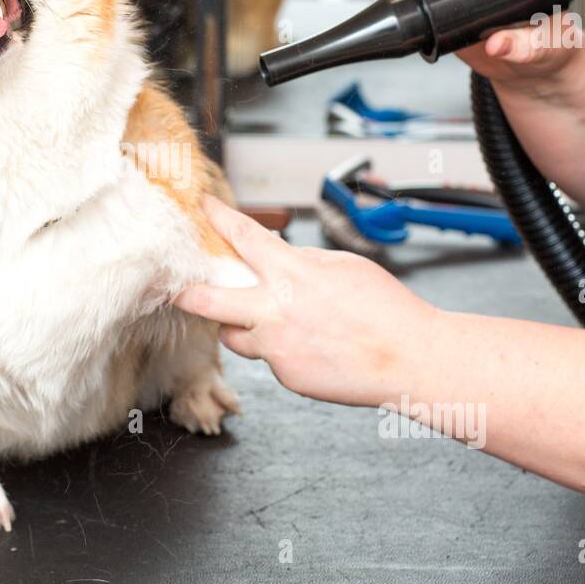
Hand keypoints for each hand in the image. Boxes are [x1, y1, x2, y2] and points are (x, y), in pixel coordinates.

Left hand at [174, 197, 438, 405]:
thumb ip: (302, 262)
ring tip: (265, 319)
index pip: (242, 237)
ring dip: (239, 325)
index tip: (202, 207)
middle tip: (175, 289)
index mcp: (291, 274)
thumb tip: (278, 258)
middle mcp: (275, 311)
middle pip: (207, 301)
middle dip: (186, 294)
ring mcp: (277, 348)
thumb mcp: (343, 266)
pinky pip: (268, 358)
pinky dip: (279, 349)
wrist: (409, 359)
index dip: (218, 218)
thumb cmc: (385, 309)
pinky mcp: (286, 376)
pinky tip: (309, 345)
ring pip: (233, 336)